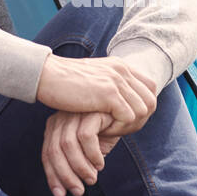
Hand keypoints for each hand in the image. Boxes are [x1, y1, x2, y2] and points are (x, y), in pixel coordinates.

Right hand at [36, 56, 156, 128]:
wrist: (46, 75)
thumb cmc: (63, 82)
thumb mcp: (93, 78)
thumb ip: (109, 84)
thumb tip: (121, 98)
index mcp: (120, 65)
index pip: (150, 88)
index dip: (143, 106)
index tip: (127, 119)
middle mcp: (122, 70)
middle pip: (150, 100)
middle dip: (140, 120)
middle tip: (120, 130)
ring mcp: (117, 80)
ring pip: (143, 111)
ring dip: (129, 125)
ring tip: (110, 130)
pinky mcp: (109, 93)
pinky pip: (128, 117)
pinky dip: (118, 128)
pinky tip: (103, 130)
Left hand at [42, 110, 117, 195]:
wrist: (126, 116)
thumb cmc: (105, 134)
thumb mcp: (86, 152)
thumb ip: (75, 166)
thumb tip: (67, 191)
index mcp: (56, 128)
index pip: (47, 154)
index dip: (53, 176)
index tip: (61, 195)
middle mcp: (61, 118)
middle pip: (55, 151)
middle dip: (66, 175)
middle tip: (78, 191)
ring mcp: (75, 113)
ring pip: (68, 145)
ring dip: (80, 167)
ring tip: (92, 178)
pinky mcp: (91, 111)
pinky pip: (86, 136)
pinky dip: (92, 154)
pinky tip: (100, 163)